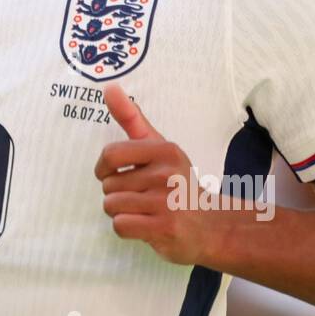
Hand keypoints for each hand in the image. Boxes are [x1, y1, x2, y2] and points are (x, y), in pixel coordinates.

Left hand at [96, 82, 209, 265]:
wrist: (211, 224)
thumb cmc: (176, 181)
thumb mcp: (159, 146)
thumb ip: (132, 118)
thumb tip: (108, 87)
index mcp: (164, 150)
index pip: (111, 154)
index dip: (103, 168)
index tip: (111, 173)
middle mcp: (166, 173)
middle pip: (108, 185)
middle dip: (116, 193)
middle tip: (140, 196)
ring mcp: (166, 202)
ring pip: (111, 206)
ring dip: (120, 211)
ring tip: (143, 210)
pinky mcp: (164, 228)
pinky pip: (120, 225)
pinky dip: (126, 228)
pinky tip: (144, 224)